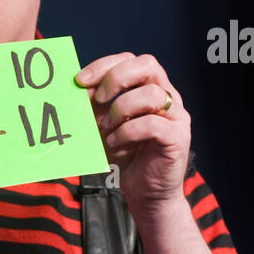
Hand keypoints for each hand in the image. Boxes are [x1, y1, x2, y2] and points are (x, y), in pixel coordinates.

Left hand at [74, 52, 190, 215]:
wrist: (144, 193)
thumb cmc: (124, 156)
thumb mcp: (103, 126)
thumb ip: (95, 106)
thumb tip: (76, 88)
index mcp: (149, 87)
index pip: (131, 60)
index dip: (105, 65)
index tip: (80, 81)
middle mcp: (167, 97)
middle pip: (148, 65)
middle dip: (116, 78)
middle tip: (98, 99)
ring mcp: (176, 116)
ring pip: (151, 94)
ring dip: (121, 109)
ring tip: (107, 128)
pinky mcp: (177, 138)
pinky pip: (153, 124)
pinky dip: (128, 131)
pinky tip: (115, 143)